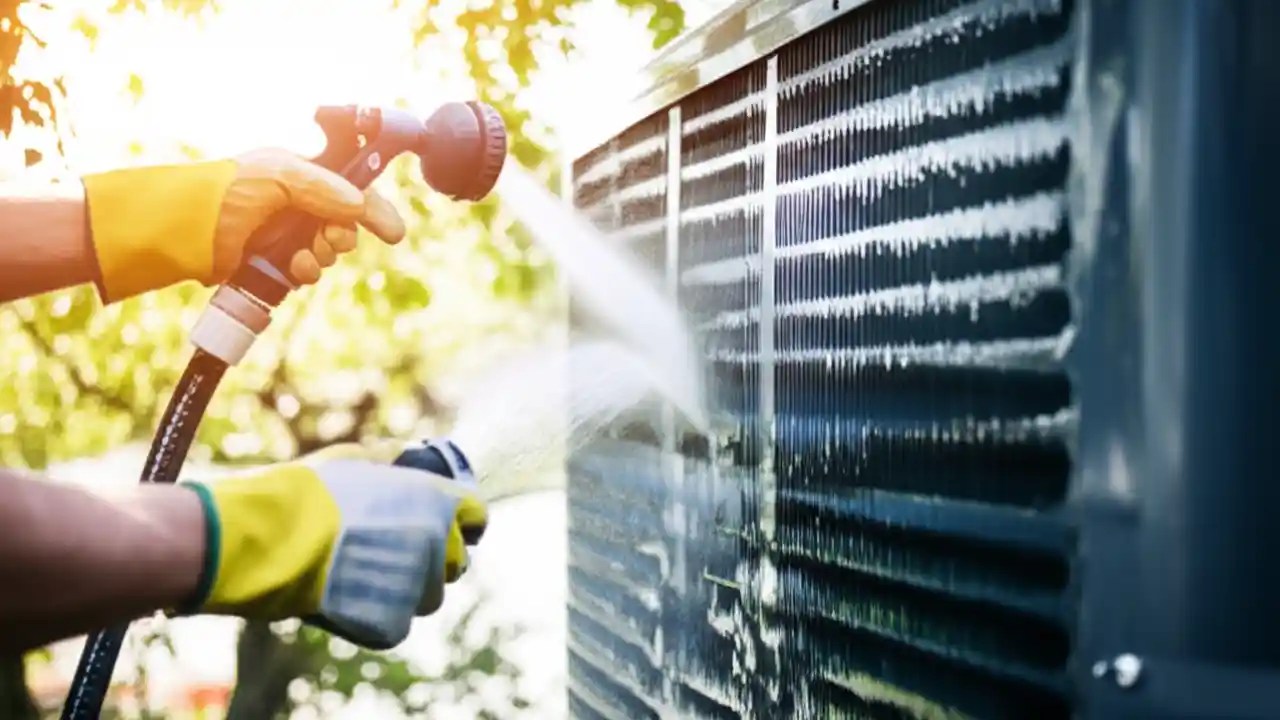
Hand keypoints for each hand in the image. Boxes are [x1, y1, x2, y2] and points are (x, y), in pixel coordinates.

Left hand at [82, 150, 405, 303]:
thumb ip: (323, 187)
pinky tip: (293, 267)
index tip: (393, 233)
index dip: (373, 208)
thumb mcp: (277, 176)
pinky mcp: (274, 261)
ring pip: (329, 249)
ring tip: (304, 254)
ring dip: (324, 254)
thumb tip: (359, 205)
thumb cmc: (223, 193)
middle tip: (330, 239)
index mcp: (298, 173)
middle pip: (345, 223)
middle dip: (344, 235)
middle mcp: (295, 202)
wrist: (181, 232)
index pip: (350, 187)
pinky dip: (306, 271)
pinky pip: (308, 270)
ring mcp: (284, 232)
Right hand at [175, 440, 486, 648]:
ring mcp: (418, 587)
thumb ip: (391, 463)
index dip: (464, 524)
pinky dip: (375, 615)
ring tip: (363, 576)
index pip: (477, 517)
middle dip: (435, 561)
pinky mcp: (393, 624)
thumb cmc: (311, 493)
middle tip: (397, 556)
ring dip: (407, 590)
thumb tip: (404, 454)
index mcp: (438, 501)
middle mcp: (438, 544)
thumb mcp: (356, 460)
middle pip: (456, 562)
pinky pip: (395, 623)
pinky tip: (344, 598)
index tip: (448, 528)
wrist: (278, 539)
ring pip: (428, 597)